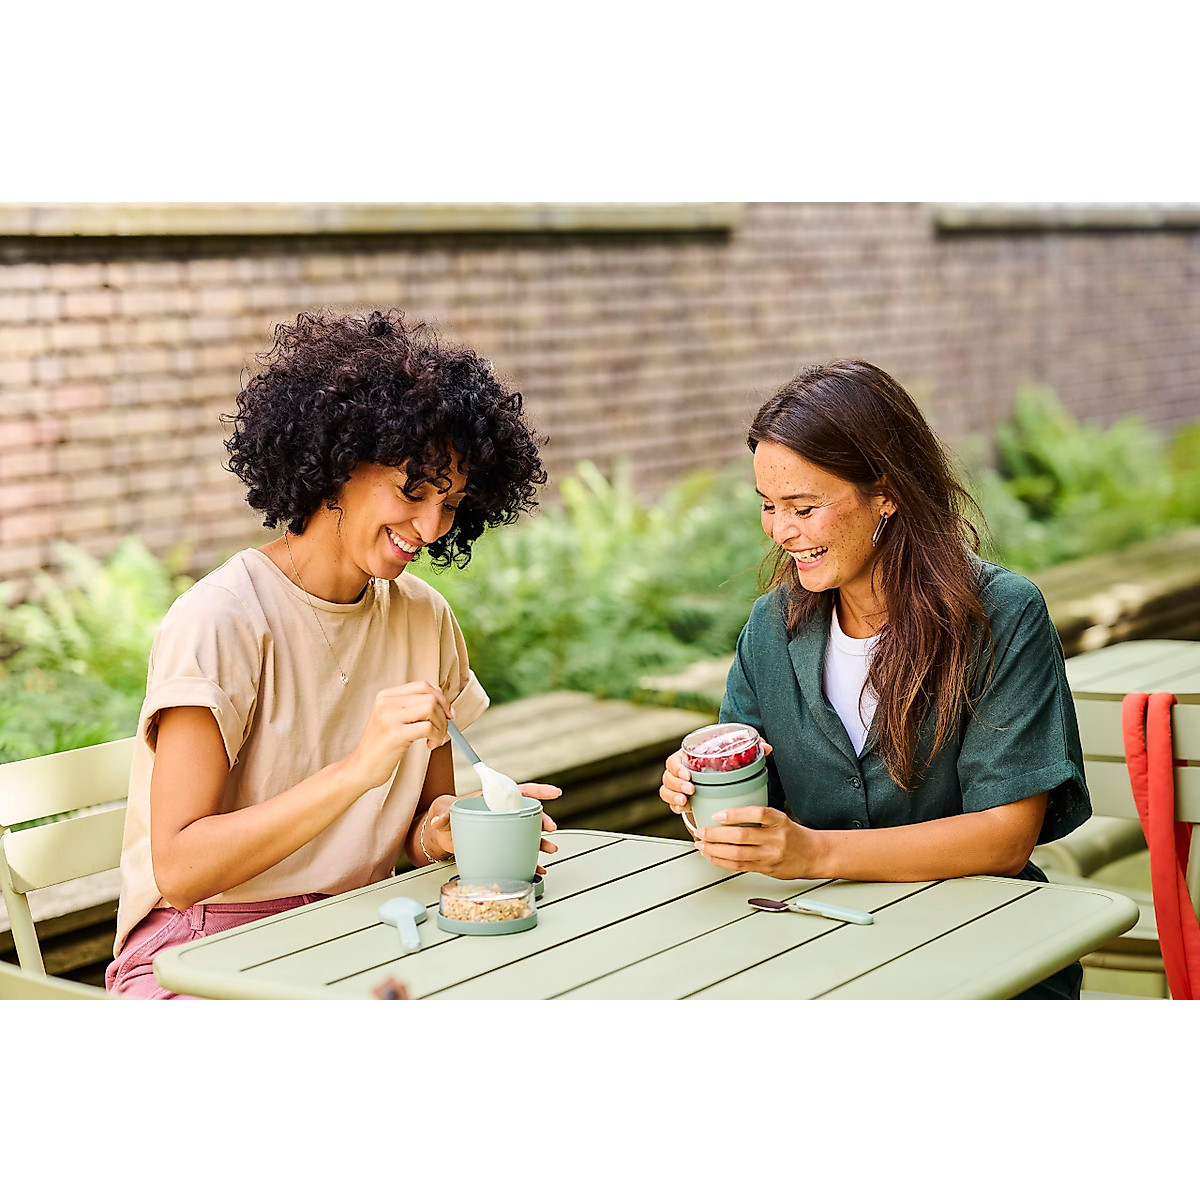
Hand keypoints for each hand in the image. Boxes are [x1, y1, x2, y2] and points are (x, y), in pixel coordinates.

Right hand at [345, 682, 452, 791]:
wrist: (361, 768)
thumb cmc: (381, 746)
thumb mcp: (393, 719)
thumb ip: (412, 708)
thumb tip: (445, 705)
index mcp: (386, 696)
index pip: (422, 686)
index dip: (441, 698)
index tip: (447, 713)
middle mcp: (386, 703)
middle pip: (430, 697)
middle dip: (443, 715)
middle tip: (442, 729)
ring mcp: (389, 717)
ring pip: (431, 709)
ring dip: (441, 726)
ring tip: (435, 739)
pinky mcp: (395, 734)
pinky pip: (428, 728)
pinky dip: (436, 736)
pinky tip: (430, 745)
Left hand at [426, 781, 561, 875]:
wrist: (441, 832)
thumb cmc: (446, 814)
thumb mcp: (443, 810)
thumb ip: (442, 814)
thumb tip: (439, 820)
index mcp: (493, 799)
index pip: (519, 791)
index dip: (538, 791)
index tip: (554, 792)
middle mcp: (502, 814)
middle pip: (528, 814)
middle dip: (542, 820)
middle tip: (550, 827)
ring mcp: (502, 830)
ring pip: (528, 834)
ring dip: (541, 841)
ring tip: (551, 848)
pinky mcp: (499, 846)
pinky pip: (518, 853)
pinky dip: (529, 861)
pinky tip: (538, 868)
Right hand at [659, 738, 772, 813]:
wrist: (719, 780)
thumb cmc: (723, 764)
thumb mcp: (734, 756)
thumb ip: (749, 749)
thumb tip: (767, 747)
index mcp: (688, 757)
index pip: (674, 760)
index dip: (678, 768)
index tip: (689, 774)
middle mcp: (680, 771)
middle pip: (668, 776)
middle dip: (677, 784)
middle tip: (690, 790)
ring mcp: (679, 786)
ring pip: (666, 790)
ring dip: (674, 796)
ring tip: (685, 802)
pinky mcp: (680, 799)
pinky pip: (671, 804)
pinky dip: (675, 807)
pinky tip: (683, 810)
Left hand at [693, 806, 826, 878]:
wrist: (814, 855)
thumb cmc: (794, 835)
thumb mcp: (779, 819)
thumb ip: (758, 817)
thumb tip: (726, 814)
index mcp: (779, 820)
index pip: (757, 813)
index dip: (735, 814)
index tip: (718, 814)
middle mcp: (775, 838)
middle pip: (742, 836)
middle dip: (716, 834)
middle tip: (701, 831)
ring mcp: (770, 855)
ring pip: (737, 853)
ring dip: (715, 850)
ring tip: (701, 845)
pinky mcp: (766, 868)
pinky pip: (740, 866)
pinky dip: (722, 861)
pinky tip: (712, 856)